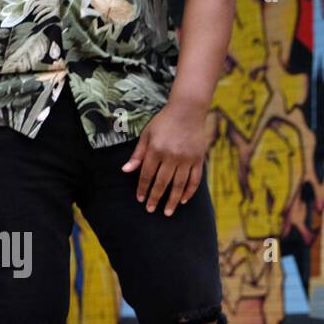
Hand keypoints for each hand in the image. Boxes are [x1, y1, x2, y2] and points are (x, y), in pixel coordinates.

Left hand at [122, 99, 209, 215]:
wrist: (188, 110)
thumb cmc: (164, 122)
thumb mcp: (147, 134)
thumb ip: (138, 154)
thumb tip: (126, 170)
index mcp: (156, 150)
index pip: (147, 174)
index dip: (143, 188)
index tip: (141, 199)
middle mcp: (171, 156)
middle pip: (162, 183)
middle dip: (155, 198)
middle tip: (151, 210)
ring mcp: (186, 159)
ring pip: (179, 185)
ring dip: (173, 200)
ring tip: (168, 212)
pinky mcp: (198, 159)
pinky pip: (194, 180)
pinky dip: (189, 191)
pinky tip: (184, 200)